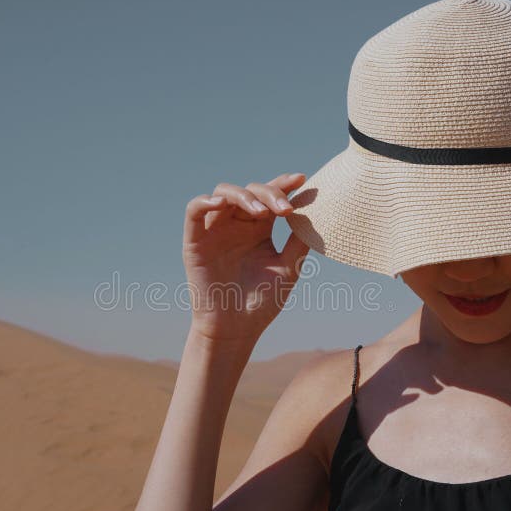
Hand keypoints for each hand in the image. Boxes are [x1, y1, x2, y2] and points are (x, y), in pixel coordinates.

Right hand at [182, 173, 309, 343]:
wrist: (235, 331)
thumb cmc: (262, 303)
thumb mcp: (288, 269)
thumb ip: (298, 241)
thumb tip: (316, 211)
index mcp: (258, 229)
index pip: (270, 197)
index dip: (284, 184)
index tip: (302, 180)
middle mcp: (237, 225)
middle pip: (251, 190)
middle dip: (270, 193)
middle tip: (285, 208)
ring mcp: (215, 230)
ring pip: (224, 193)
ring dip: (244, 196)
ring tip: (262, 212)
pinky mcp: (195, 240)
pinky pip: (194, 210)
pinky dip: (205, 201)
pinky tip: (222, 204)